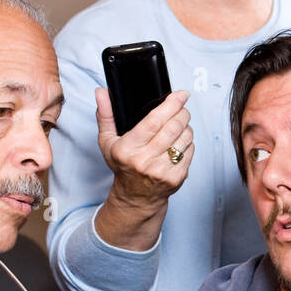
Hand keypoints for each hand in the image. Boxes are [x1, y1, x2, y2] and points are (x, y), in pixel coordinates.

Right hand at [96, 87, 193, 208]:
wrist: (135, 197)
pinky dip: (188, 142)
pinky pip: (190, 152)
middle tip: (182, 108)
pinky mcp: (176, 178)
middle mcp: (145, 161)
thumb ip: (105, 115)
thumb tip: (101, 93)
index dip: (170, 105)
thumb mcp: (107, 141)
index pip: (153, 121)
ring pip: (184, 138)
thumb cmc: (123, 166)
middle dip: (182, 113)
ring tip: (180, 125)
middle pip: (172, 128)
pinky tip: (180, 142)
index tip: (180, 95)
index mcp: (128, 149)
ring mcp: (162, 171)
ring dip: (186, 127)